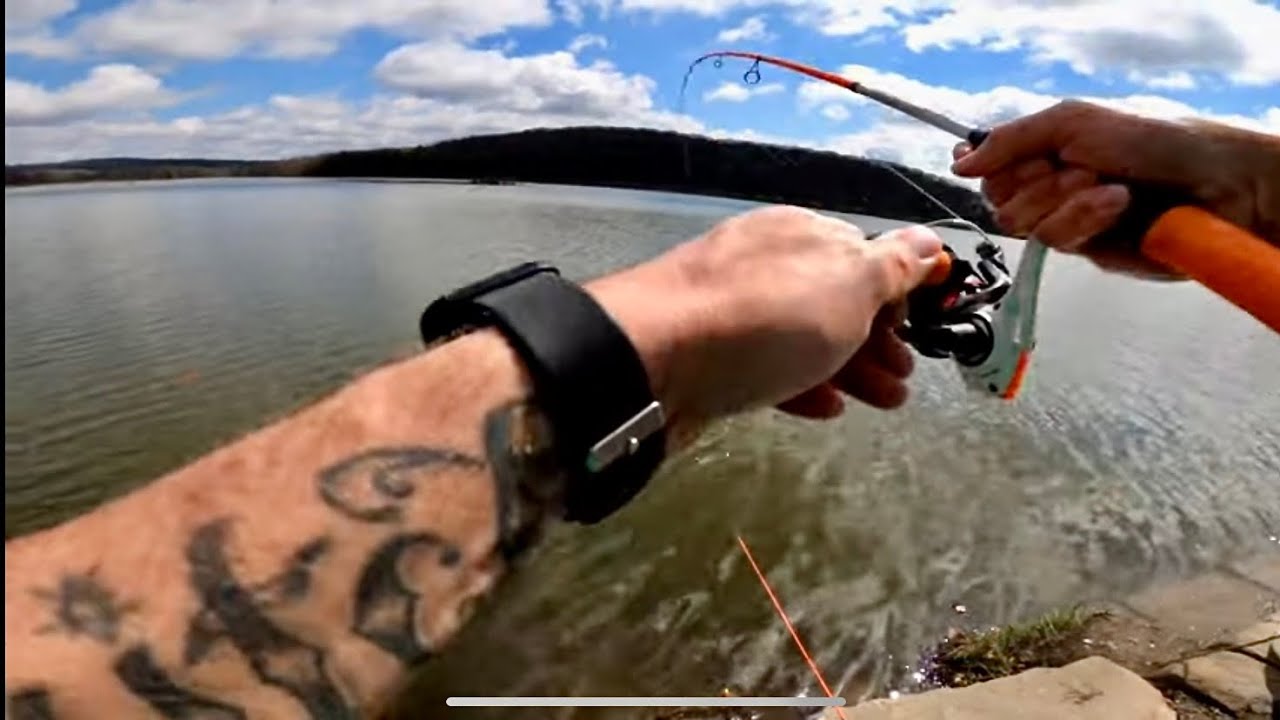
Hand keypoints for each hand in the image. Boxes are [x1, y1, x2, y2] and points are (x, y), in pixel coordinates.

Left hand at [588, 205, 942, 438]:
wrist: (652, 360)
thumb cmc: (765, 316)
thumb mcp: (848, 283)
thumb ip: (892, 265)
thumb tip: (930, 240)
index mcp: (801, 232)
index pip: (863, 254)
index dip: (896, 295)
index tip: (916, 333)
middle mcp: (764, 262)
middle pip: (834, 300)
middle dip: (877, 341)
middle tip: (901, 381)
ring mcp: (731, 309)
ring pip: (803, 337)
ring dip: (849, 369)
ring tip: (882, 403)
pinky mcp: (708, 356)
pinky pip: (765, 367)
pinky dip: (800, 385)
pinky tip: (823, 408)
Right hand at [950, 100, 1266, 278]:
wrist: (1210, 183)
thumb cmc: (1153, 140)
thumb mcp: (1072, 121)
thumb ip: (1010, 141)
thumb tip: (958, 163)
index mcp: (1045, 150)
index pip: (990, 169)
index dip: (999, 168)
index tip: (1024, 160)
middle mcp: (1050, 186)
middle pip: (999, 201)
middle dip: (1038, 184)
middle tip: (1080, 168)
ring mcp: (1066, 219)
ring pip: (1025, 225)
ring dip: (1067, 201)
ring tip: (1109, 187)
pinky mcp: (1085, 249)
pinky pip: (1056, 242)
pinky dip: (1084, 218)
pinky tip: (1116, 205)